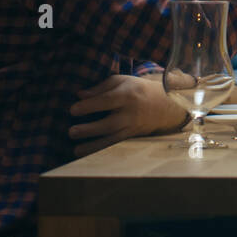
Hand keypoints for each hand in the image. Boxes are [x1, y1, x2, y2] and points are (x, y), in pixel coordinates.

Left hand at [69, 75, 185, 156]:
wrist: (164, 105)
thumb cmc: (137, 90)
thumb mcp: (122, 81)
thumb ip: (101, 87)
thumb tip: (80, 95)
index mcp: (128, 95)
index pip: (108, 101)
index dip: (90, 106)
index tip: (73, 110)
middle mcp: (131, 113)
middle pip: (110, 123)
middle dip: (90, 129)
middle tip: (71, 132)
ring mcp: (132, 127)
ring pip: (113, 139)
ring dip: (93, 146)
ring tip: (76, 150)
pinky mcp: (132, 137)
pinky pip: (116, 146)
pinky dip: (101, 151)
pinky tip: (86, 155)